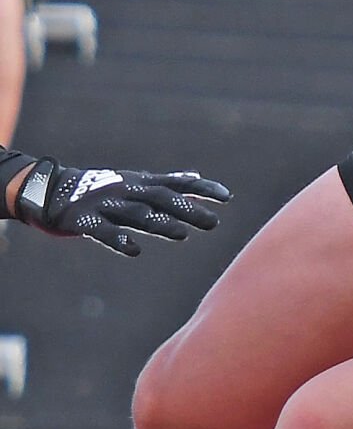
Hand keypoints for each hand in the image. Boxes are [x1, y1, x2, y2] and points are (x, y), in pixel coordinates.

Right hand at [8, 158, 231, 255]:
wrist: (49, 189)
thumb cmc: (100, 188)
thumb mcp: (134, 182)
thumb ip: (165, 183)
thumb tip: (194, 178)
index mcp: (140, 183)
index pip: (176, 184)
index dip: (202, 189)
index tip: (227, 197)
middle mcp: (126, 191)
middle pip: (161, 199)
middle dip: (187, 210)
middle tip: (212, 223)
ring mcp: (105, 204)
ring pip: (136, 213)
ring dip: (160, 223)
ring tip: (182, 234)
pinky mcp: (84, 220)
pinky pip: (103, 230)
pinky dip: (118, 239)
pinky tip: (133, 250)